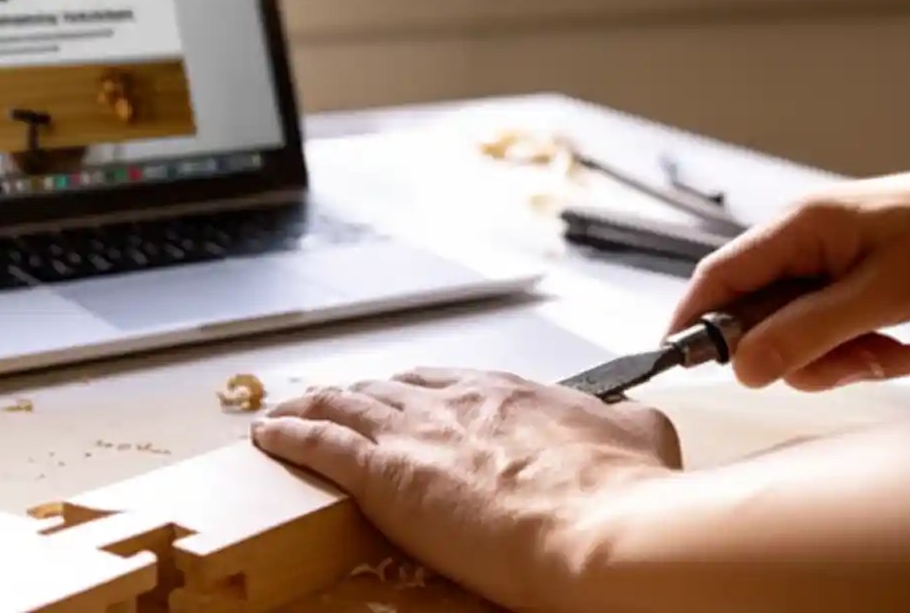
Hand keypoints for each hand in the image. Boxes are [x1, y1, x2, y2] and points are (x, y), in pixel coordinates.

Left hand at [252, 369, 681, 610]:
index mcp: (510, 394)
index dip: (417, 387)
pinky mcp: (382, 473)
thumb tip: (634, 421)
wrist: (594, 529)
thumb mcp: (640, 436)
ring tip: (290, 408)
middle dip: (361, 394)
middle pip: (389, 388)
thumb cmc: (620, 494)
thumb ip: (624, 422)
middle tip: (338, 401)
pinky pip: (317, 443)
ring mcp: (414, 432)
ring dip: (313, 404)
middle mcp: (454, 402)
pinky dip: (289, 434)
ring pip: (345, 405)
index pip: (447, 380)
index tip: (403, 393)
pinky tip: (269, 432)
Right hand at [668, 156, 909, 390]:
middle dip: (804, 356)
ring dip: (843, 360)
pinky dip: (862, 352)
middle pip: (757, 319)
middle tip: (858, 365)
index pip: (717, 277)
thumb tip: (742, 371)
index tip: (678, 365)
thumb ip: (807, 333)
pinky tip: (909, 350)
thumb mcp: (881, 296)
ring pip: (794, 335)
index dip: (693, 322)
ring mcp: (818, 264)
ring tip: (899, 355)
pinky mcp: (841, 282)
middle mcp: (795, 244)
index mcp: (793, 229)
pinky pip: (825, 332)